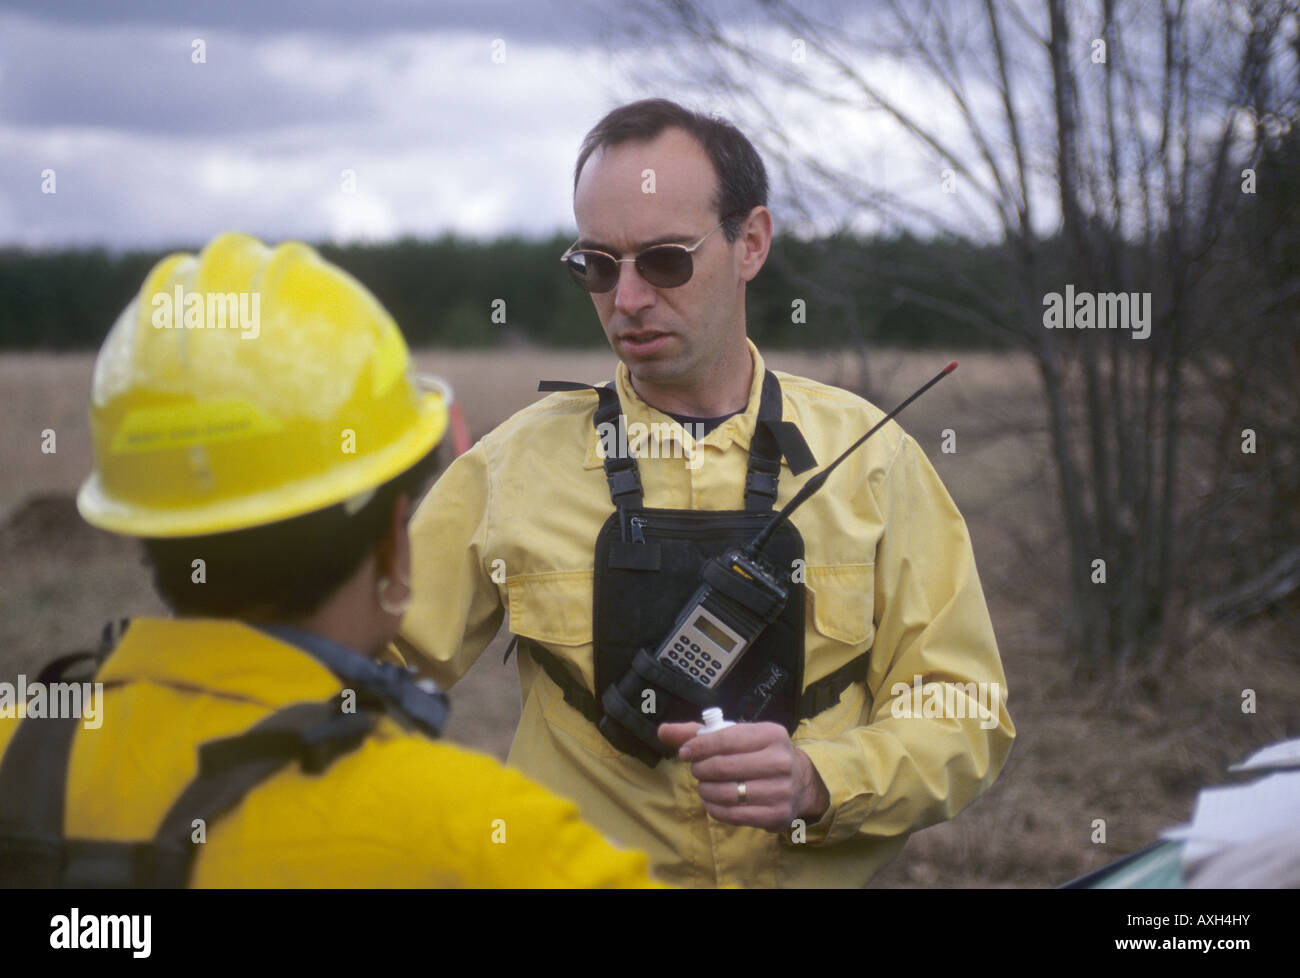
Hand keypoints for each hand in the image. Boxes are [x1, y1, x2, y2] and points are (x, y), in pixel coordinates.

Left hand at [658, 721, 829, 833]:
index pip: (726, 739)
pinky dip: (715, 809)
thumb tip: (663, 730)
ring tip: (704, 786)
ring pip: (727, 793)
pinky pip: (734, 815)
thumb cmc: (760, 754)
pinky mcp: (777, 814)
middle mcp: (780, 761)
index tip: (685, 752)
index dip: (699, 746)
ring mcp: (781, 790)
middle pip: (723, 767)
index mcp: (772, 734)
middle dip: (701, 769)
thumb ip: (700, 732)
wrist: (800, 782)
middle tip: (697, 770)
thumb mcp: (738, 736)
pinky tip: (713, 802)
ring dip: (706, 790)